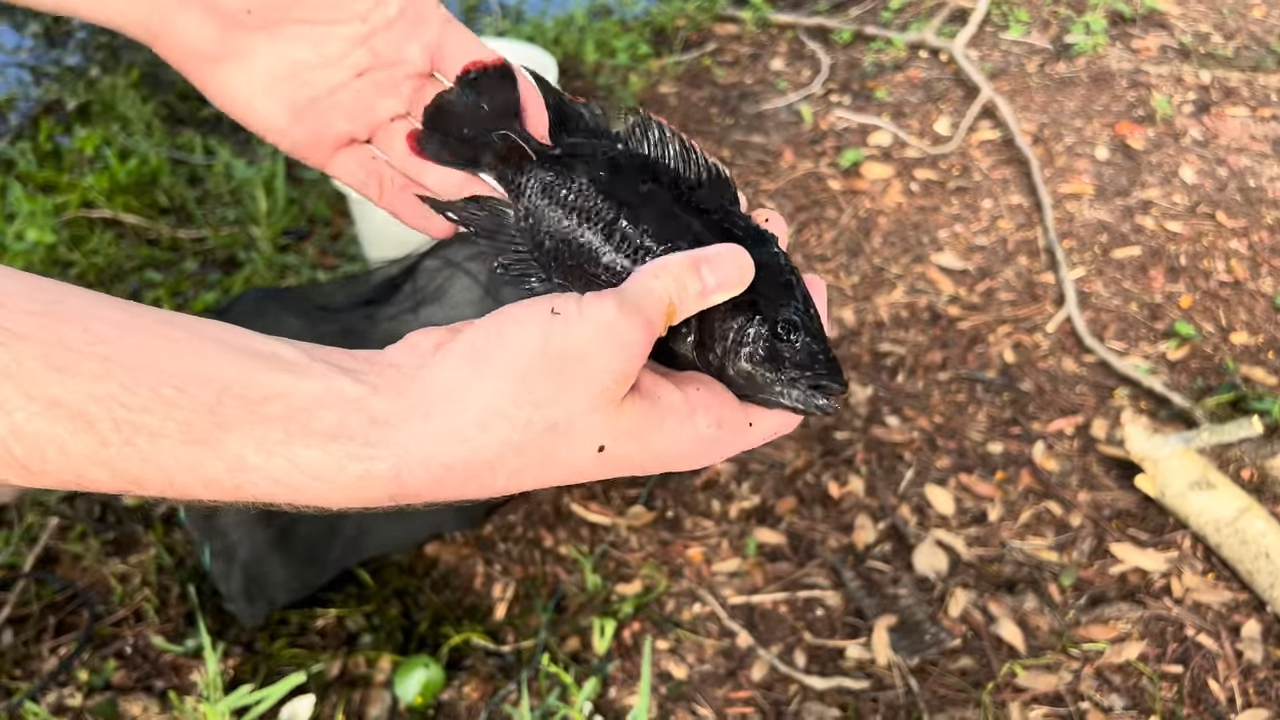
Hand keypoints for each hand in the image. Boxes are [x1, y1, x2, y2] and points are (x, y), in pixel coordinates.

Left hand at [141, 0, 547, 237]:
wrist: (203, 5)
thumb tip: (475, 43)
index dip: (515, 98)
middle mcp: (399, 78)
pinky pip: (378, 182)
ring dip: (459, 184)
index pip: (482, 70)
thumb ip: (415, 10)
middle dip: (494, 153)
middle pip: (460, 123)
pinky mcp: (329, 147)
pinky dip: (409, 204)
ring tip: (492, 209)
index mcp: (417, 31)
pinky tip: (442, 225)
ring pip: (426, 158)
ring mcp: (366, 115)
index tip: (542, 128)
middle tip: (526, 183)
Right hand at [363, 209, 830, 504]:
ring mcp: (623, 387)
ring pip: (683, 332)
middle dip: (752, 294)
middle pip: (735, 356)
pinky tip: (654, 237)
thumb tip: (743, 261)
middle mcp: (665, 414)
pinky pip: (636, 318)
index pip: (780, 403)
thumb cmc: (515, 397)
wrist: (416, 416)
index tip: (809, 280)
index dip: (805, 346)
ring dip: (699, 281)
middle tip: (760, 225)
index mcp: (690, 429)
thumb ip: (678, 294)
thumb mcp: (610, 334)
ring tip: (715, 217)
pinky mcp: (584, 359)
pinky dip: (650, 281)